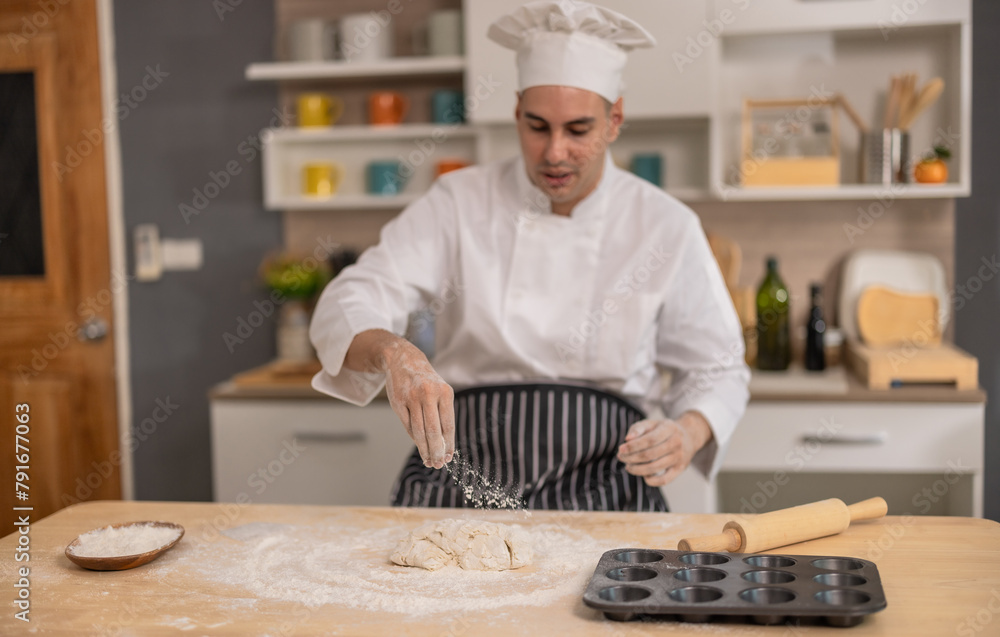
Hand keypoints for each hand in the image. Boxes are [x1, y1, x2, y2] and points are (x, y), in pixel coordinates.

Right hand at [381, 339, 454, 469]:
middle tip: (438, 464)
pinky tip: (420, 446)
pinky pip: (408, 426)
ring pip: (419, 431)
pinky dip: (414, 438)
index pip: (448, 425)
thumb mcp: (440, 391)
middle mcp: (429, 394)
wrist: (404, 360)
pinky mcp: (398, 402)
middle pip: (433, 431)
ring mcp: (412, 398)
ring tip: (429, 460)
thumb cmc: (427, 381)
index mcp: (445, 392)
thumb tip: (444, 445)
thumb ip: (442, 414)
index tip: (449, 458)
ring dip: (424, 449)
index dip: (449, 444)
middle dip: (436, 451)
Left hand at [616, 412, 712, 486]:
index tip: (620, 449)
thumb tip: (627, 439)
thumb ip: (638, 429)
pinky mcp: (680, 469)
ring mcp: (679, 457)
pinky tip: (643, 475)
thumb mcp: (651, 424)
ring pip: (655, 468)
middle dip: (631, 458)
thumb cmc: (663, 430)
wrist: (688, 436)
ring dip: (637, 469)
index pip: (649, 440)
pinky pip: (664, 480)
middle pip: (650, 455)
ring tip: (628, 466)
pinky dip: (651, 480)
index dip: (633, 446)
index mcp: (669, 428)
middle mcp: (676, 443)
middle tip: (621, 457)